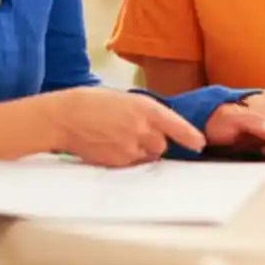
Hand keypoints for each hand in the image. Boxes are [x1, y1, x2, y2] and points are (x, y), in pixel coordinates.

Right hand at [43, 87, 205, 167]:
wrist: (64, 118)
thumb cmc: (91, 103)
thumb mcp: (125, 99)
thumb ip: (145, 112)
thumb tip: (159, 125)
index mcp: (146, 108)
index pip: (177, 126)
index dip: (190, 136)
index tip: (199, 144)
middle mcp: (142, 129)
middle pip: (162, 145)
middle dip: (155, 142)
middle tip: (136, 132)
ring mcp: (130, 148)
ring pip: (147, 156)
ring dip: (141, 151)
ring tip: (119, 138)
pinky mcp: (117, 162)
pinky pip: (131, 165)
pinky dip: (126, 158)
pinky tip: (110, 146)